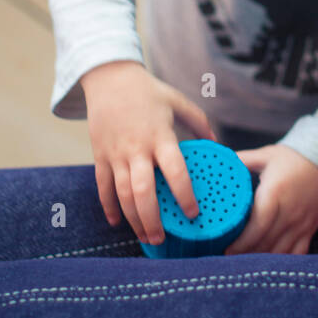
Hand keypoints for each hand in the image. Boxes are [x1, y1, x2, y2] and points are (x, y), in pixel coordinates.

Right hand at [81, 60, 214, 244]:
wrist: (109, 78)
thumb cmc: (148, 91)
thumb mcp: (178, 102)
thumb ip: (200, 123)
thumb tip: (217, 144)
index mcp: (160, 136)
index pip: (174, 171)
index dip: (184, 194)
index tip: (193, 213)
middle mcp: (137, 149)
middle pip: (143, 191)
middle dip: (152, 218)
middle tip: (162, 239)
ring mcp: (116, 154)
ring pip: (122, 194)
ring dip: (133, 219)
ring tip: (145, 238)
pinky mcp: (100, 156)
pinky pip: (103, 186)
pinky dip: (108, 206)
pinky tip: (116, 223)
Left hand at [225, 144, 317, 254]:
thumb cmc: (296, 157)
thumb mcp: (266, 155)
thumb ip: (242, 160)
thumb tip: (218, 163)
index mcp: (275, 195)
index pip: (257, 227)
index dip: (241, 243)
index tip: (226, 249)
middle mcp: (289, 213)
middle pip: (265, 243)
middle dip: (245, 255)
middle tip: (228, 259)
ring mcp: (302, 223)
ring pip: (280, 252)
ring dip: (261, 260)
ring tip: (244, 264)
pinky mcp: (311, 229)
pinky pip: (298, 253)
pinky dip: (283, 261)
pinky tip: (270, 264)